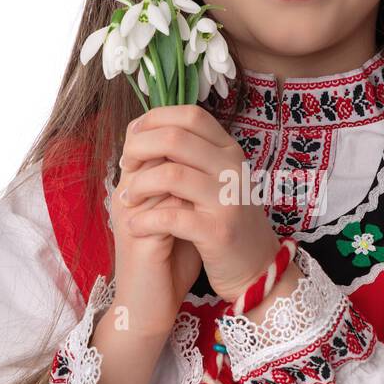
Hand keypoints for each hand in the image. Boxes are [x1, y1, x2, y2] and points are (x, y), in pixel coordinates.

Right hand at [109, 120, 201, 337]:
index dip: (174, 131)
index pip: (143, 138)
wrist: (148, 308)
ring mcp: (129, 214)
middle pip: (149, 145)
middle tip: (211, 147)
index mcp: (130, 187)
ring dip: (189, 168)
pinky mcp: (140, 236)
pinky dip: (190, 198)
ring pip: (158, 170)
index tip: (206, 138)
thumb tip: (208, 160)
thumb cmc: (167, 264)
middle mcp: (124, 195)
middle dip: (183, 142)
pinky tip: (210, 199)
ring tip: (214, 171)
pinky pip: (165, 204)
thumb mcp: (179, 218)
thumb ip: (186, 188)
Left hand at [118, 104, 282, 304]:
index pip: (190, 115)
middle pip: (175, 138)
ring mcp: (229, 200)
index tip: (134, 139)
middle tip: (126, 166)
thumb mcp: (215, 181)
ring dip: (139, 186)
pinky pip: (171, 217)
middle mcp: (233, 169)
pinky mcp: (219, 232)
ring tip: (127, 199)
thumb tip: (140, 132)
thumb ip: (188, 157)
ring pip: (171, 174)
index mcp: (229, 151)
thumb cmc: (224, 222)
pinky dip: (145, 220)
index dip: (156, 120)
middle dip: (139, 149)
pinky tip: (135, 226)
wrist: (257, 268)